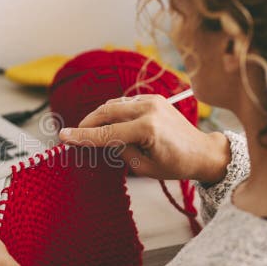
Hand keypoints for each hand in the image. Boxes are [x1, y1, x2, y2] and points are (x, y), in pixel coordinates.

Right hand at [58, 94, 229, 183]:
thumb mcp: (144, 167)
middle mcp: (149, 109)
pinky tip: (107, 122)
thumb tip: (104, 139)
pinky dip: (112, 112)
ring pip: (113, 105)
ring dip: (99, 116)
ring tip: (89, 130)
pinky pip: (124, 103)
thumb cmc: (176, 164)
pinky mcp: (153, 98)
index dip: (83, 136)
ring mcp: (152, 100)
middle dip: (87, 123)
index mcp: (148, 129)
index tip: (63, 136)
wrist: (203, 151)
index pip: (107, 132)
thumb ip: (121, 150)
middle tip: (74, 134)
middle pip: (106, 112)